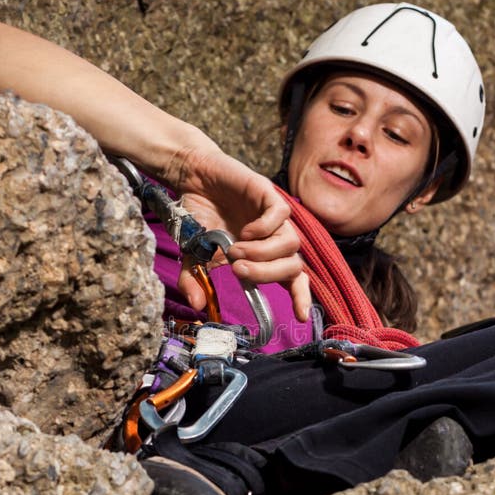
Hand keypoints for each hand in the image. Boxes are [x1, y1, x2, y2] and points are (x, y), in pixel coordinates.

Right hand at [160, 142, 309, 321]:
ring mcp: (274, 218)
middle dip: (268, 274)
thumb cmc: (199, 218)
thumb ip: (194, 280)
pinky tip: (245, 231)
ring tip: (235, 250)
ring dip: (263, 253)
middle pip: (294, 266)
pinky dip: (265, 228)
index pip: (293, 280)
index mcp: (265, 257)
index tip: (300, 317)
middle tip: (238, 270)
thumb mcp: (193, 255)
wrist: (193, 178)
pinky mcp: (269, 195)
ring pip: (291, 243)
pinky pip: (281, 215)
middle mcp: (274, 239)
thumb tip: (197, 305)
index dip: (301, 297)